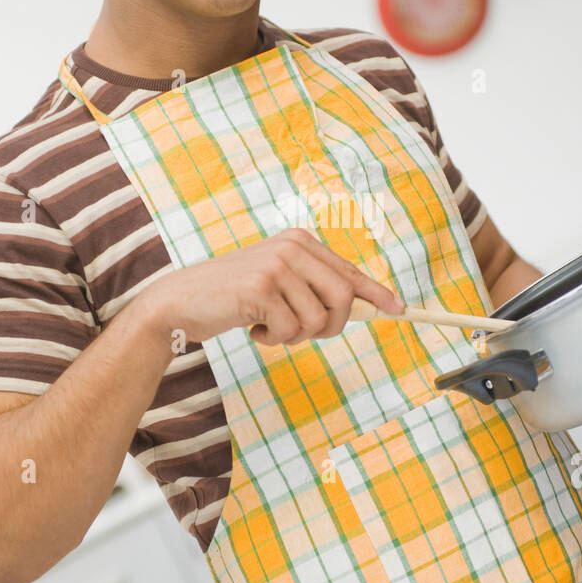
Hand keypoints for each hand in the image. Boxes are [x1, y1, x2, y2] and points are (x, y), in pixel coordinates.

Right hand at [144, 228, 404, 346]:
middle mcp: (293, 247)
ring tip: (269, 326)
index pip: (349, 271)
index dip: (376, 293)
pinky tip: (253, 329)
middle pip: (343, 299)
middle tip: (301, 334)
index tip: (399, 309)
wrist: (182, 302)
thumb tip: (364, 307)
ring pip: (318, 320)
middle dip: (330, 328)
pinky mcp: (261, 288)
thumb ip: (314, 289)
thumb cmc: (234, 298)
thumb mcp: (279, 284)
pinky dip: (274, 340)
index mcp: (301, 242)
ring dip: (295, 336)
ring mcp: (278, 265)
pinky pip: (290, 330)